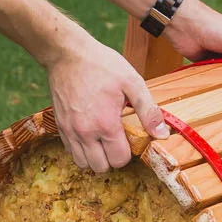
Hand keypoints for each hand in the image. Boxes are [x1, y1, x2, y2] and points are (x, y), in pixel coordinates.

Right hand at [46, 28, 170, 171]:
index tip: (130, 138)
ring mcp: (69, 130)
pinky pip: (69, 151)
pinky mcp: (59, 126)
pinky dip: (81, 149)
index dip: (128, 153)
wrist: (67, 53)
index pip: (119, 160)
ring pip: (83, 163)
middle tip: (117, 141)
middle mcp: (85, 132)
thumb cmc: (101, 65)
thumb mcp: (132, 82)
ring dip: (95, 157)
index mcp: (105, 124)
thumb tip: (162, 134)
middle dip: (112, 158)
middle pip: (101, 167)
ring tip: (103, 140)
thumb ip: (148, 111)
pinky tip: (90, 134)